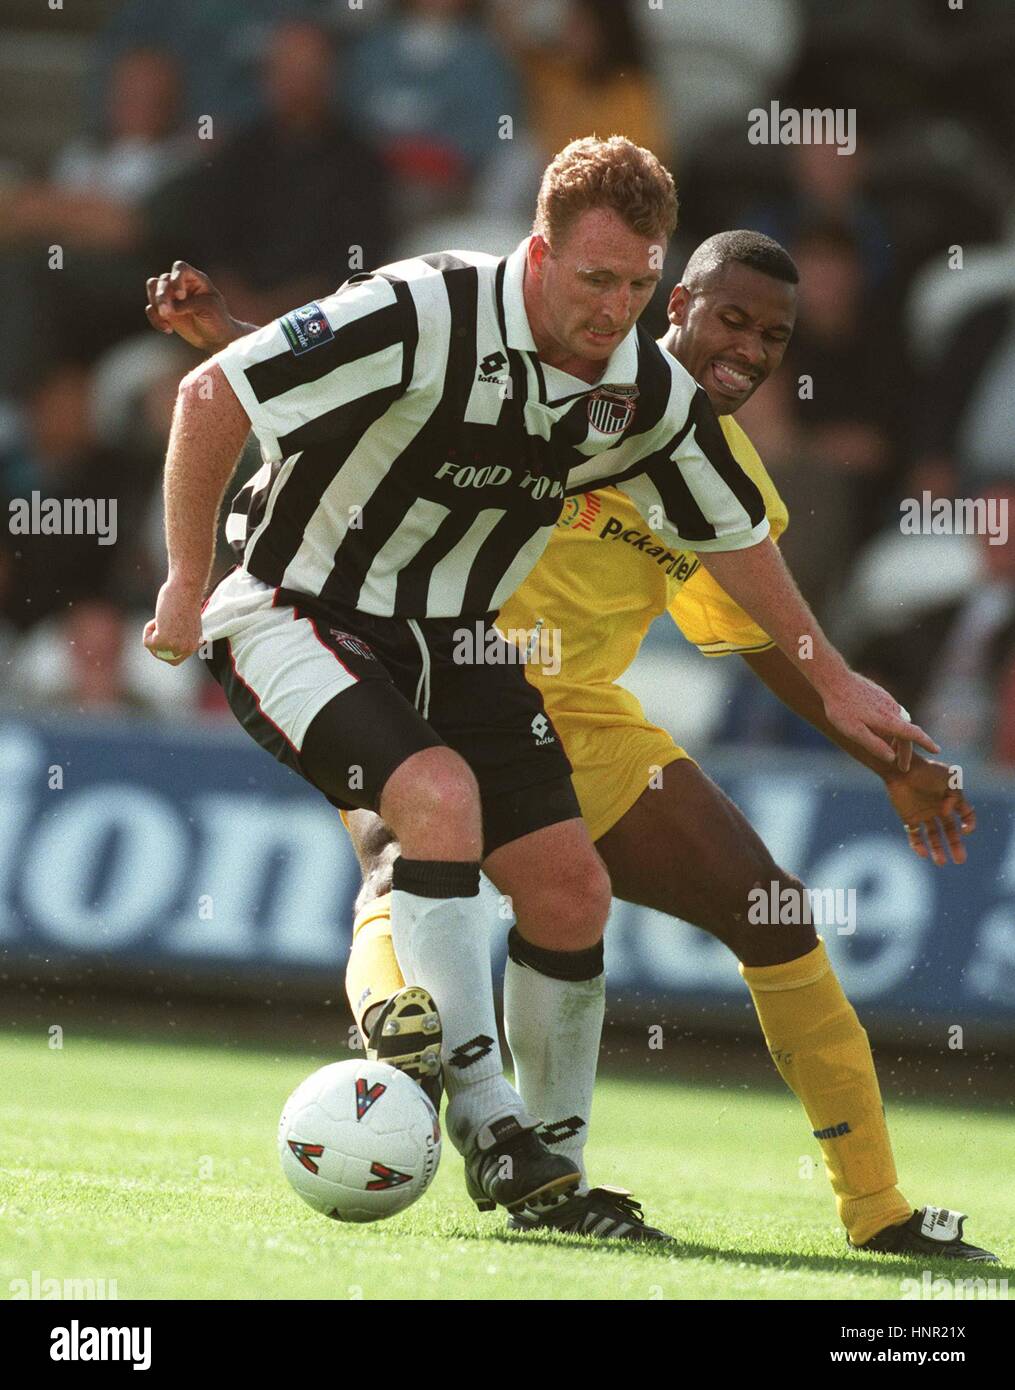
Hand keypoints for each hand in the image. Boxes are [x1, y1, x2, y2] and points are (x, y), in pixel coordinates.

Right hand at [142, 578, 203, 665]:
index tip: (164, 631)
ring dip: (152, 632)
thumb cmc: (184, 599)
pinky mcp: (163, 641)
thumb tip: (167, 639)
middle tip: (158, 626)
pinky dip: (147, 629)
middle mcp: (187, 649)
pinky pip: (146, 642)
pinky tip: (158, 618)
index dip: (166, 647)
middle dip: (157, 644)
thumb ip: (179, 634)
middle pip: (163, 657)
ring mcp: (176, 647)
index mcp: (195, 645)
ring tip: (162, 618)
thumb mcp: (184, 622)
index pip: (176, 658)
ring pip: (153, 648)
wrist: (185, 589)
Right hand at [145, 260, 235, 351]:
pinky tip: (168, 330)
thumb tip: (169, 309)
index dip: (176, 278)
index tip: (180, 296)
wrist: (216, 338)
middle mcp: (181, 284)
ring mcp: (171, 296)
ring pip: (152, 288)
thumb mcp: (208, 309)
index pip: (180, 267)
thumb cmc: (217, 320)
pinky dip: (155, 319)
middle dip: (162, 296)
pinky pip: (151, 309)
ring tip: (166, 319)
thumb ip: (188, 304)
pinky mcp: (165, 310)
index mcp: (196, 279)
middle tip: (166, 312)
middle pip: (163, 280)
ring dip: (155, 303)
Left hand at [821, 669, 938, 764]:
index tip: (937, 750)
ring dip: (898, 739)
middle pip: (906, 732)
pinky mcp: (881, 695)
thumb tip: (891, 758)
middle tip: (902, 767)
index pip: (914, 734)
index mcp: (888, 720)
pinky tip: (882, 731)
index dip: (926, 743)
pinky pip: (892, 714)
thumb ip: (874, 745)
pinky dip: (892, 727)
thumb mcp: (854, 732)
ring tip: (891, 752)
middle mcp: (892, 709)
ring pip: (899, 723)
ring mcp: (887, 700)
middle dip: (906, 751)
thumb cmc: (841, 708)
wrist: (835, 679)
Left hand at [884, 758, 975, 865]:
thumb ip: (954, 795)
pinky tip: (923, 853)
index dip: (969, 824)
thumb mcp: (948, 778)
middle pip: (950, 831)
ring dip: (938, 850)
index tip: (966, 830)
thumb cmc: (926, 770)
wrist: (901, 768)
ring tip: (941, 862)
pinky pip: (914, 835)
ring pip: (933, 837)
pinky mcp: (909, 818)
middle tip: (960, 860)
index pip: (966, 815)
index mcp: (952, 799)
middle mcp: (939, 809)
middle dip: (956, 846)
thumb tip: (946, 812)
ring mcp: (924, 815)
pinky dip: (918, 845)